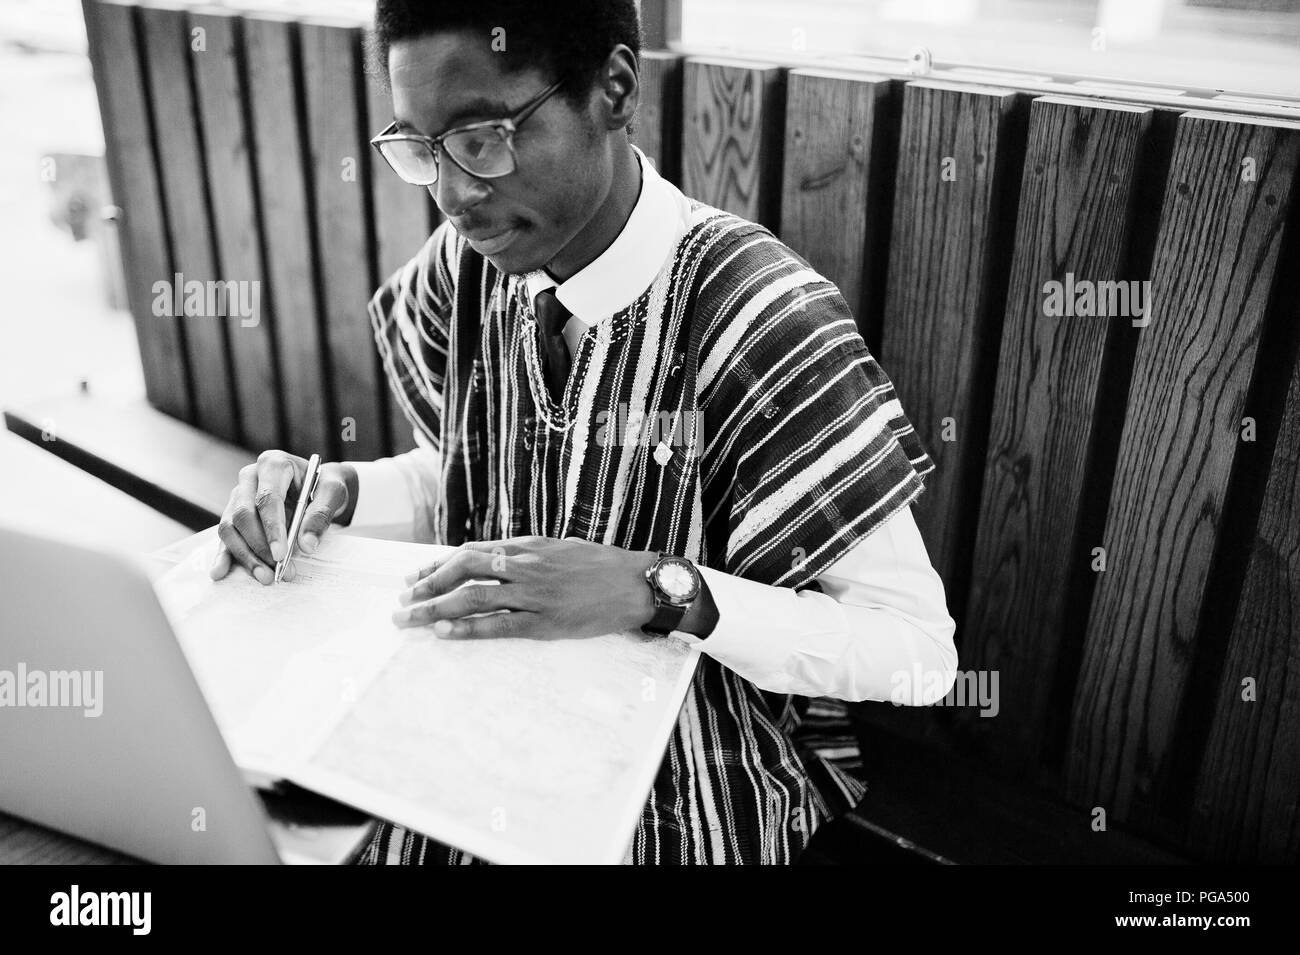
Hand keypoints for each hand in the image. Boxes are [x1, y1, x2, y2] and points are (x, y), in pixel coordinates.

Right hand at [211, 451, 358, 583]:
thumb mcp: (333, 493)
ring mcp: (238, 496)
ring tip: (266, 577)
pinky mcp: (234, 514)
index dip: (272, 528)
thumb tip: (307, 545)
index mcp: (274, 464)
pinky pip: (226, 536)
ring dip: (246, 555)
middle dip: (260, 546)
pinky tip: (220, 572)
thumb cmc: (325, 486)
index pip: (268, 498)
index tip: (281, 554)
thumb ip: (322, 515)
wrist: (318, 487)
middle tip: (278, 569)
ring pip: (231, 527)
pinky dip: (224, 555)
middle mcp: (250, 478)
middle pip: (244, 514)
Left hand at [392, 535, 658, 638]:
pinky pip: (498, 626)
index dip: (437, 566)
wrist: (637, 584)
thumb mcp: (560, 548)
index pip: (470, 552)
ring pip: (473, 597)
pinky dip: (468, 629)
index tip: (414, 579)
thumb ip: (527, 554)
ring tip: (409, 620)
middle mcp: (525, 565)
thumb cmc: (601, 566)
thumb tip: (496, 561)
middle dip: (427, 586)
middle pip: (463, 570)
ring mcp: (534, 594)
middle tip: (401, 602)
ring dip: (435, 608)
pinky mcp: (545, 621)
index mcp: (527, 546)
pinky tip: (444, 633)